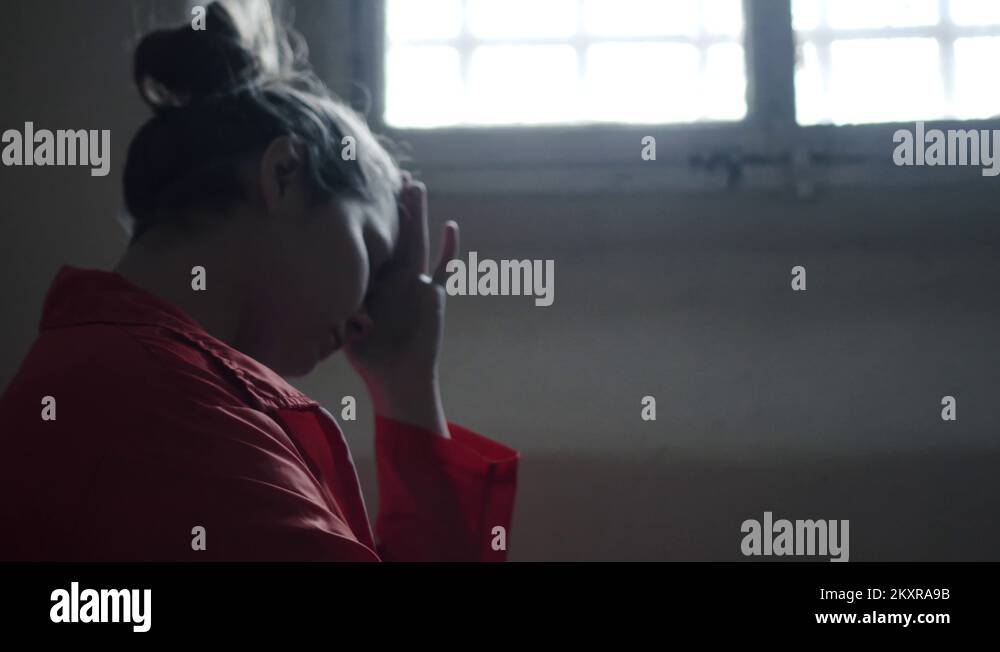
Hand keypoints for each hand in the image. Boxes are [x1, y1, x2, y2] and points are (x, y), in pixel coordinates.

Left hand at [344, 178, 458, 435]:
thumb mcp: (344, 327)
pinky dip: (449, 248)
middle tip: (394, 175)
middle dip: (395, 205)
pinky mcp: (434, 294)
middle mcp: (393, 277)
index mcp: (371, 281)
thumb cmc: (369, 358)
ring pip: (417, 241)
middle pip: (395, 233)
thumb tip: (307, 289)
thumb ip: (334, 306)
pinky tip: (450, 226)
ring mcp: (416, 283)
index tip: (362, 190)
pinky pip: (444, 268)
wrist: (398, 378)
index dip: (370, 217)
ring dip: (417, 215)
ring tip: (415, 186)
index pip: (370, 242)